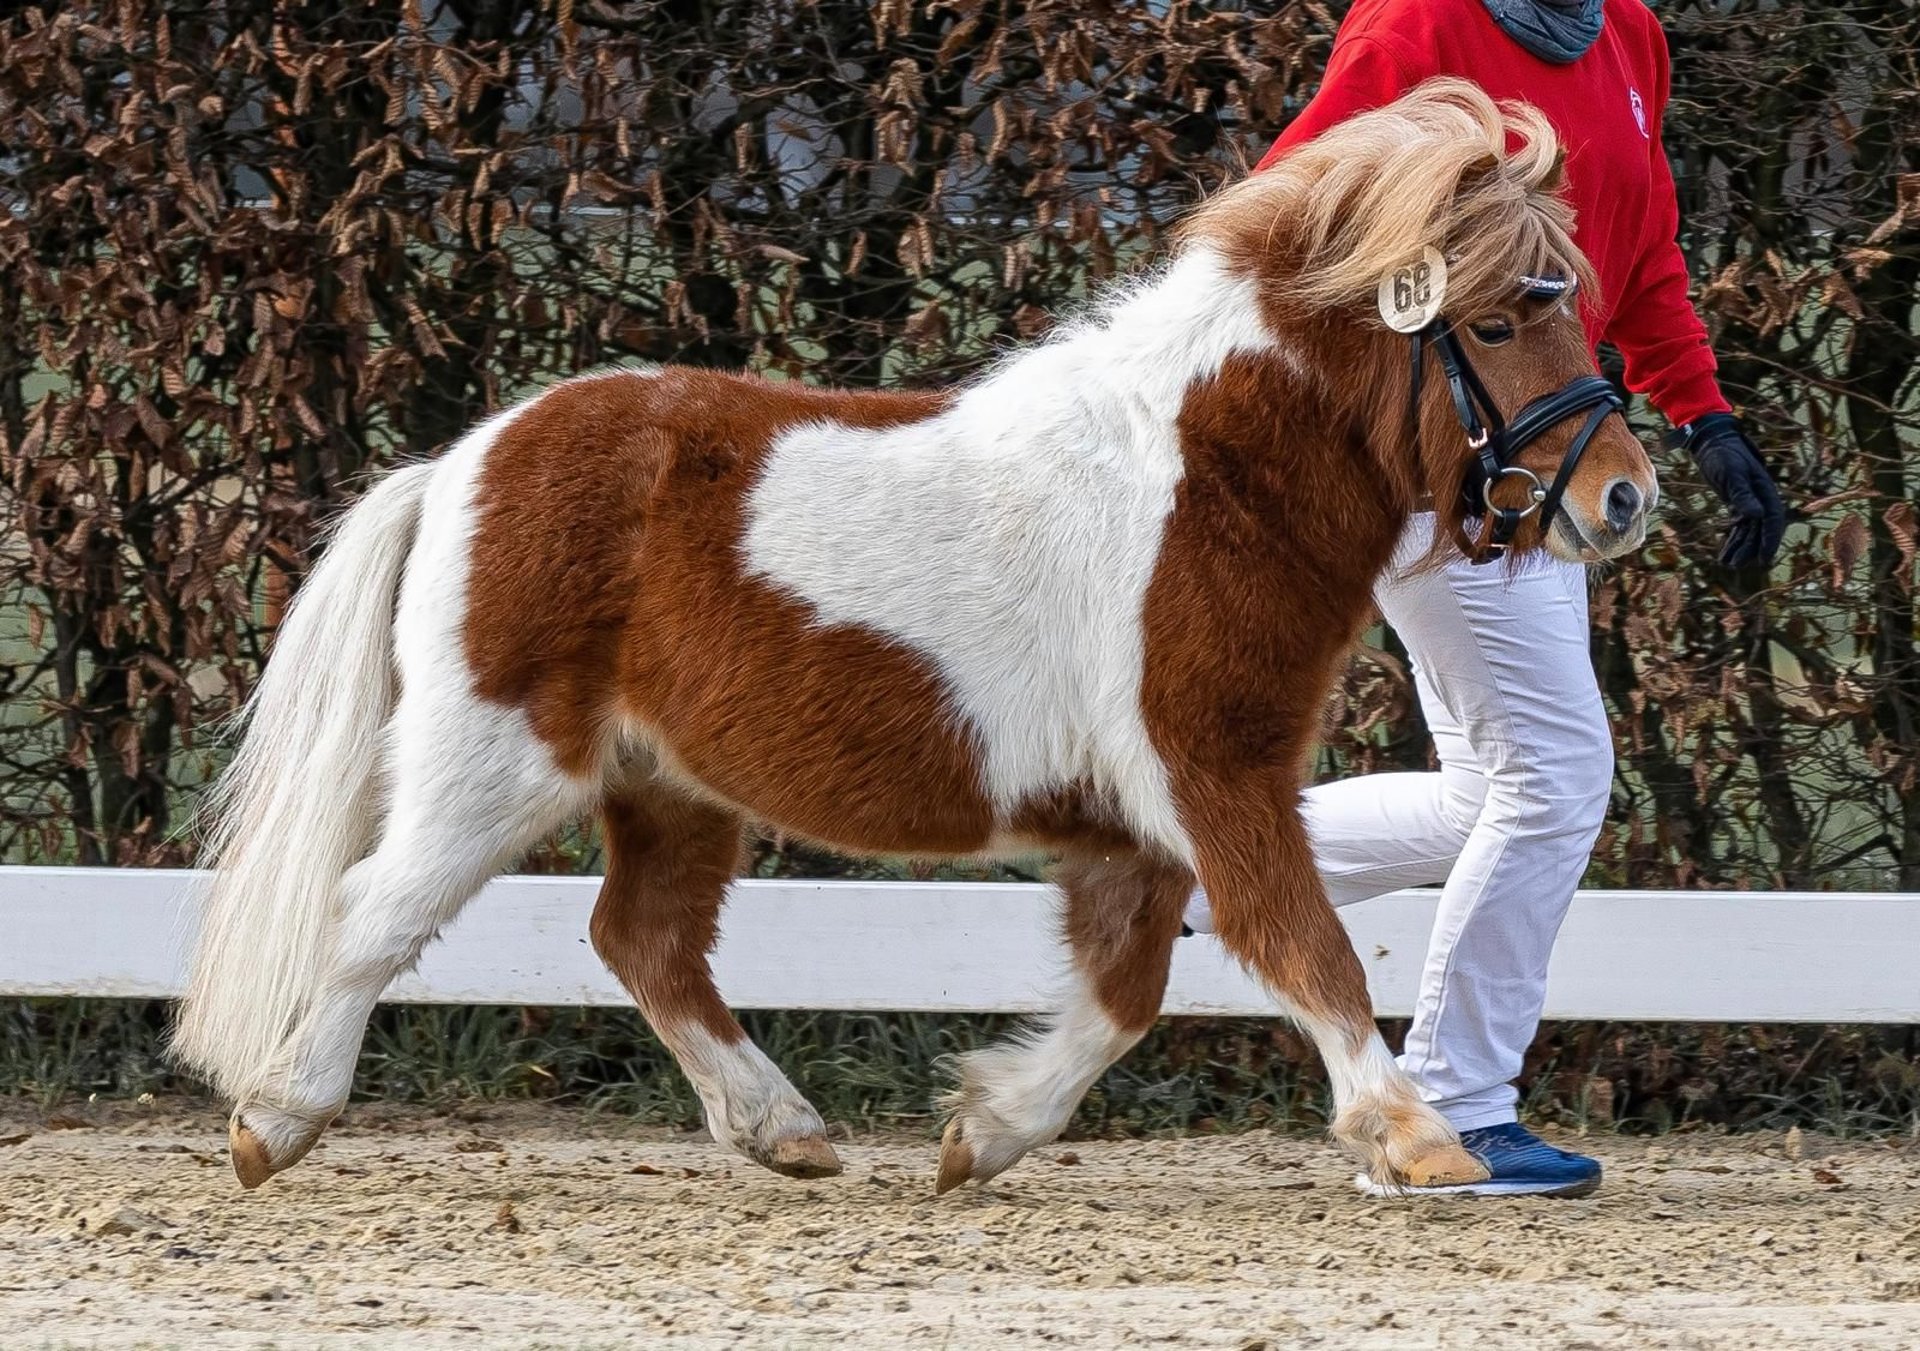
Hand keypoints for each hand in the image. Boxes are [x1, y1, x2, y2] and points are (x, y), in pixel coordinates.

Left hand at [1682, 413, 1785, 567]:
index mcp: (1765, 490)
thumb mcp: (1731, 474)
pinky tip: (1725, 553)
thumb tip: (1757, 516)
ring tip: (1728, 564)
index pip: (1773, 520)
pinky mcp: (1738, 502)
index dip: (1769, 540)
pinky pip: (1740, 526)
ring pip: (1750, 530)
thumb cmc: (1723, 455)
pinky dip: (1734, 539)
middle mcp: (1762, 497)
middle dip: (1751, 548)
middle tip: (1737, 566)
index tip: (1763, 560)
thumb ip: (1743, 494)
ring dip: (1741, 547)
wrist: (1712, 443)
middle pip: (1761, 529)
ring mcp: (1751, 501)